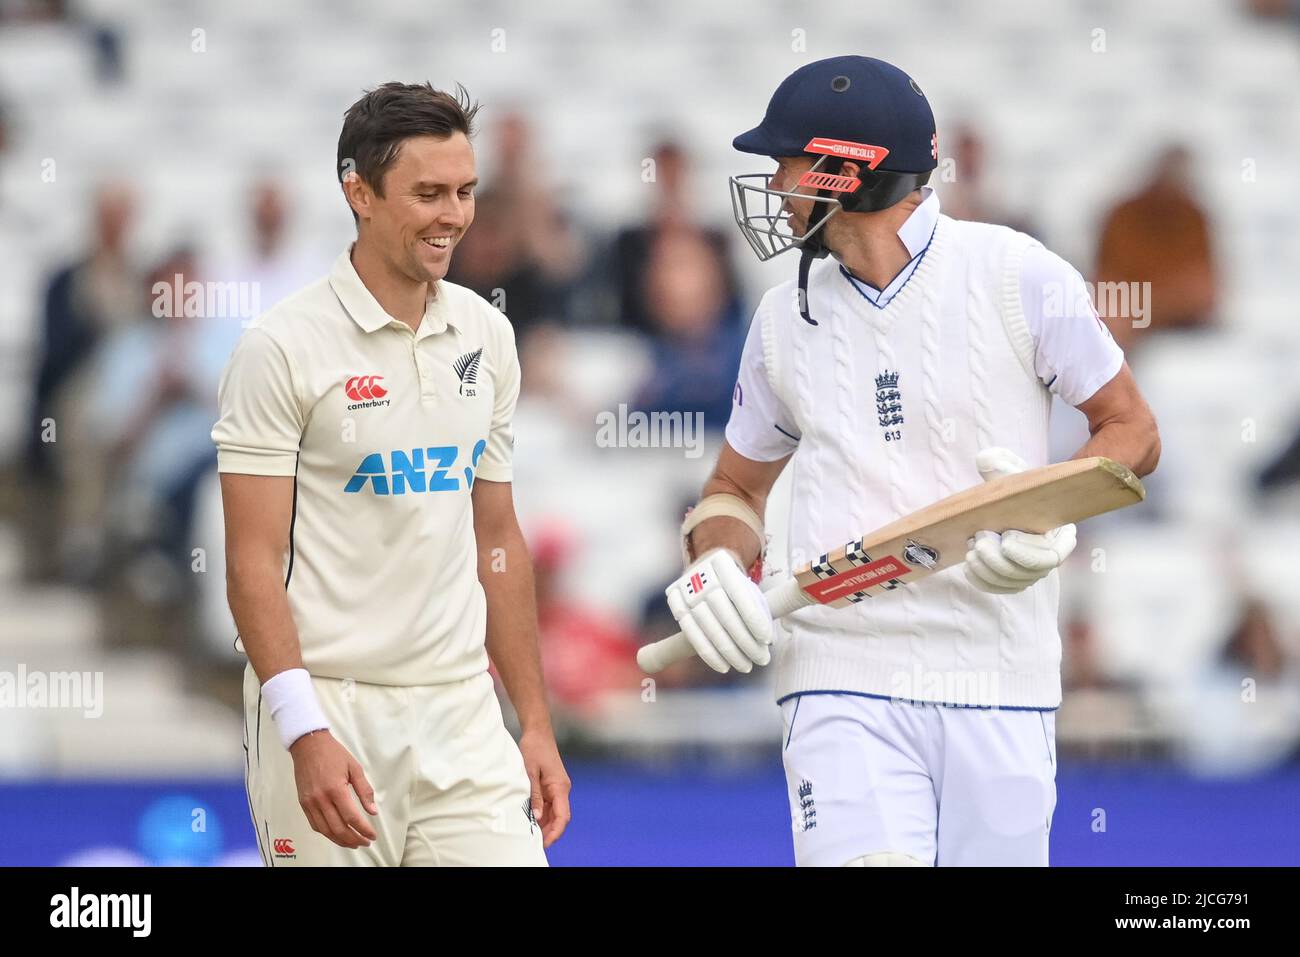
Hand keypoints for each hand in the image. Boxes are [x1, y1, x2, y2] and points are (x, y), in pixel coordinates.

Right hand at [289, 730, 378, 848]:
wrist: (308, 745)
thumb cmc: (333, 754)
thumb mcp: (355, 768)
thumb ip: (364, 790)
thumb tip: (372, 811)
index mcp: (335, 789)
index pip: (352, 817)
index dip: (363, 830)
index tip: (372, 835)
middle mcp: (321, 799)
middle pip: (338, 829)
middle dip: (354, 839)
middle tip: (365, 842)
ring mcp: (310, 803)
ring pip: (325, 830)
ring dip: (340, 840)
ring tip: (353, 843)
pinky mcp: (303, 803)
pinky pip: (314, 825)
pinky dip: (327, 833)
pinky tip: (336, 834)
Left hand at [519, 729, 570, 847]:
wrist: (537, 731)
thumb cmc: (534, 748)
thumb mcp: (530, 773)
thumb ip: (534, 795)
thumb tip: (537, 817)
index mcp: (560, 786)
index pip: (563, 816)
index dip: (555, 832)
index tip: (544, 843)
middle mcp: (562, 789)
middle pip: (559, 817)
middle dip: (549, 832)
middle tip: (533, 843)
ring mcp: (556, 788)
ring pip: (554, 812)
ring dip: (544, 824)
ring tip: (529, 834)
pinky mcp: (550, 786)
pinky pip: (548, 805)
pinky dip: (541, 814)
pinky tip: (530, 819)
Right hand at [665, 548, 772, 673]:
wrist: (706, 569)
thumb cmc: (733, 585)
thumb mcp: (749, 587)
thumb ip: (759, 609)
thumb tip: (768, 641)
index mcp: (723, 563)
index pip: (740, 596)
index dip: (755, 620)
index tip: (768, 640)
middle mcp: (701, 574)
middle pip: (724, 614)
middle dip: (745, 642)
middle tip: (761, 659)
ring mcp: (684, 589)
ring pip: (707, 627)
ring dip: (729, 652)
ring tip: (746, 665)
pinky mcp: (674, 602)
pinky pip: (690, 633)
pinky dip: (708, 653)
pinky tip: (723, 665)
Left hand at [963, 447, 1077, 594]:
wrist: (1001, 503)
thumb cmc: (1010, 488)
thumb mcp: (1008, 472)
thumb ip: (998, 465)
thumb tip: (986, 461)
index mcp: (1059, 530)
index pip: (1053, 555)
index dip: (1028, 552)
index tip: (1005, 537)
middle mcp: (1050, 554)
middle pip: (1031, 573)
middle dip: (1000, 561)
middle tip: (979, 539)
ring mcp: (1033, 570)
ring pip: (1015, 582)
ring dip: (988, 569)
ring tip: (972, 548)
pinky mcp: (1014, 579)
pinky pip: (1001, 588)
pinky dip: (983, 581)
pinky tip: (969, 566)